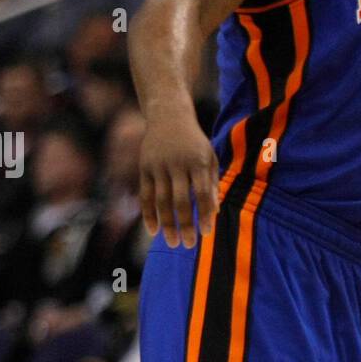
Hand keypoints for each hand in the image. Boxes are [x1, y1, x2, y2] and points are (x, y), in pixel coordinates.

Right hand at [139, 106, 219, 248]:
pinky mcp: (144, 169)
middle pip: (181, 200)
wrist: (168, 116)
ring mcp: (158, 166)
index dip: (204, 213)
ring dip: (167, 224)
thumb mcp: (209, 155)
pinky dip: (149, 214)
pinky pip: (146, 196)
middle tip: (189, 245)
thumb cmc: (194, 141)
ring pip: (161, 201)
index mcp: (198, 161)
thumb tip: (216, 210)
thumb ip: (211, 182)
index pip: (202, 192)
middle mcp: (177, 164)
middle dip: (185, 224)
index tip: (207, 232)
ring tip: (173, 243)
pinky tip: (154, 231)